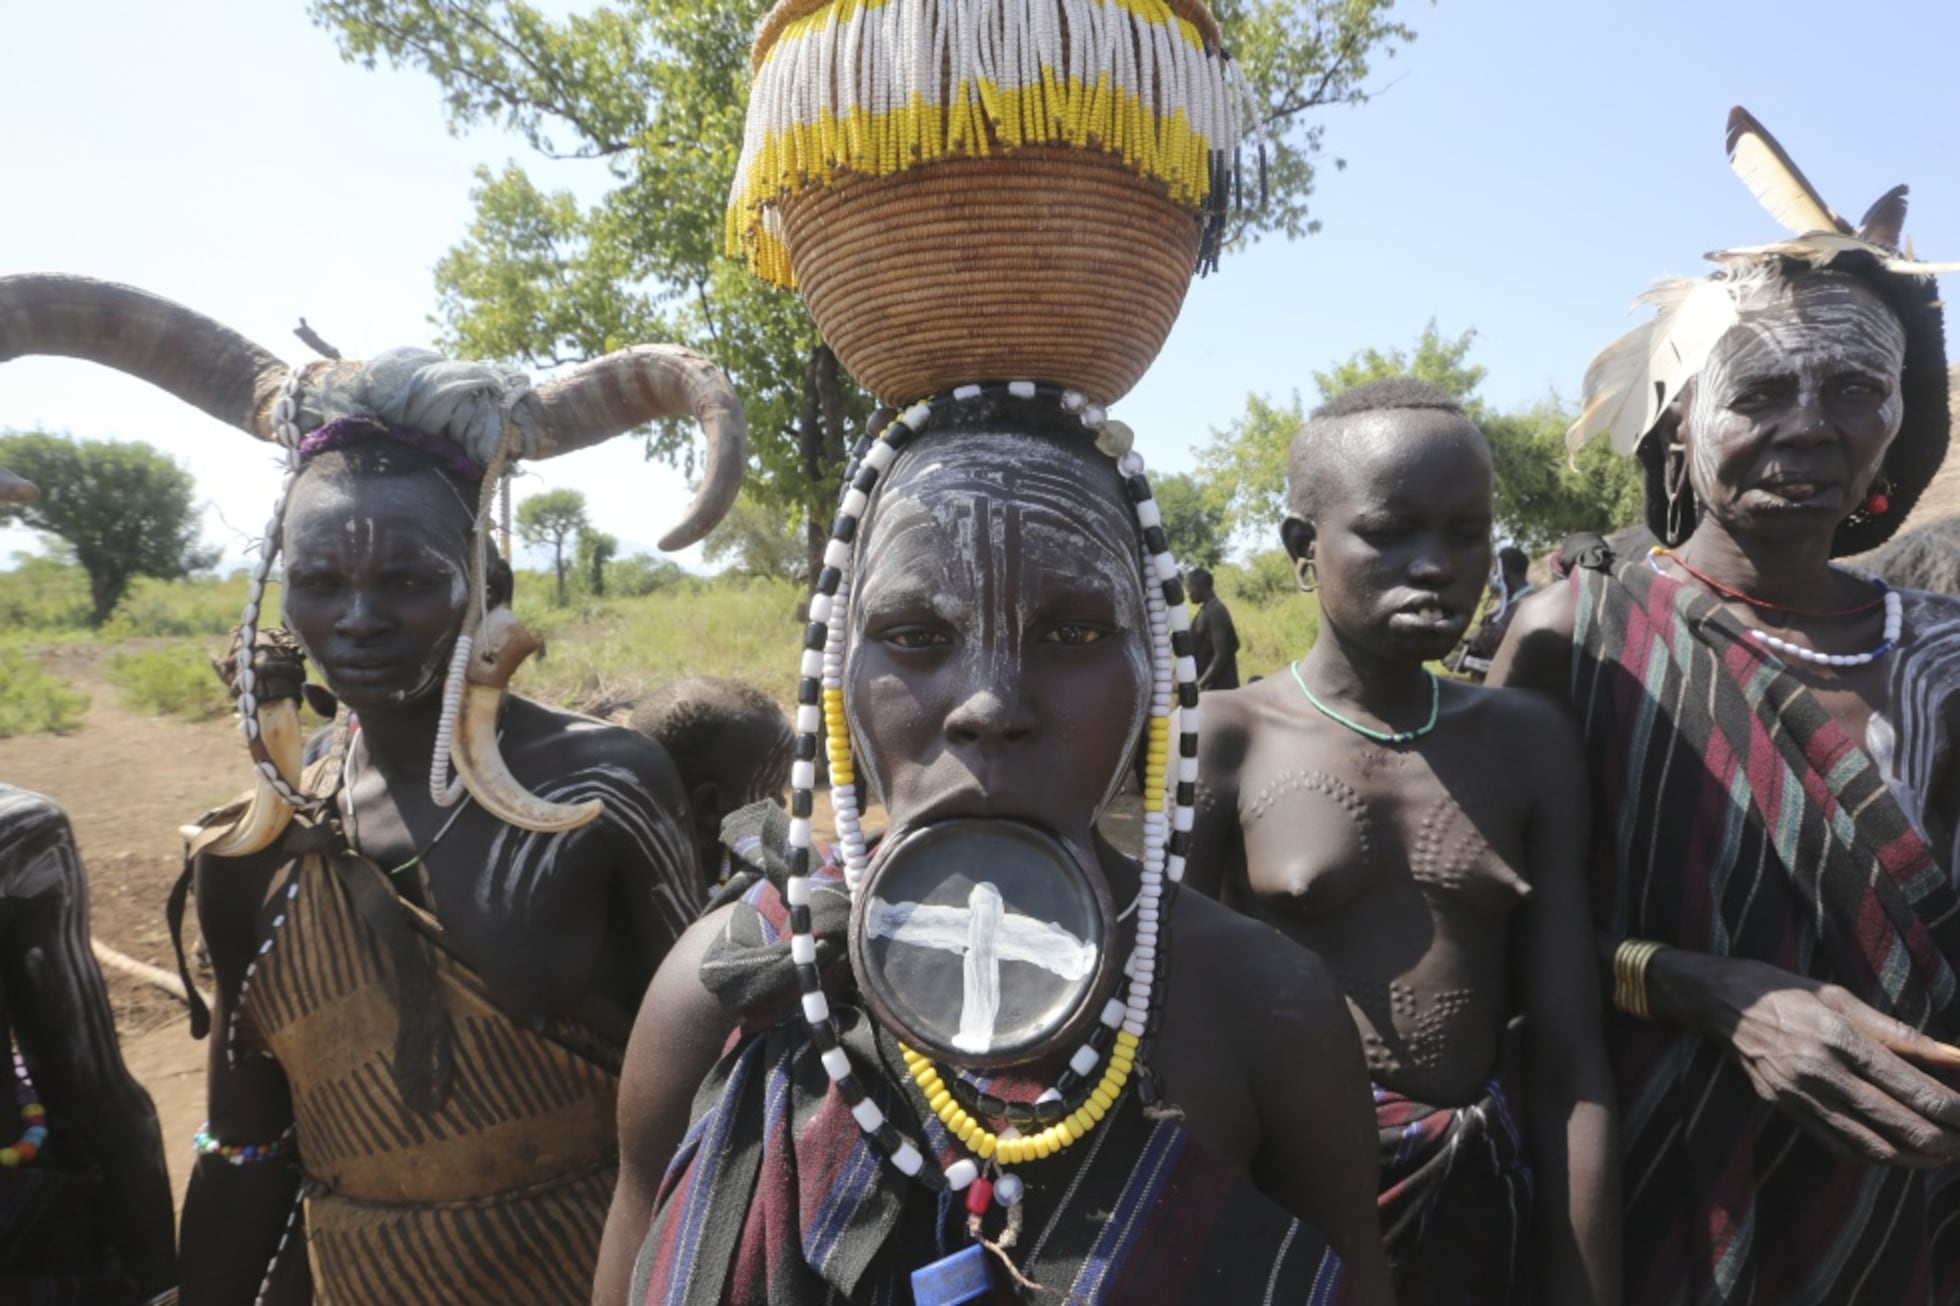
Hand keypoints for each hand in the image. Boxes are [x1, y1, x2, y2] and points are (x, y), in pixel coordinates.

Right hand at [1662, 951, 1959, 1167]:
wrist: (1722, 1004)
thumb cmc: (1787, 992)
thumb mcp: (1841, 996)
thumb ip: (1896, 1030)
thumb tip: (1949, 1054)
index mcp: (1837, 1036)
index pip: (1907, 1084)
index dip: (1947, 1106)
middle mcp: (1819, 1071)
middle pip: (1896, 1121)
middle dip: (1940, 1137)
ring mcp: (1800, 1096)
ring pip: (1871, 1144)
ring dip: (1914, 1156)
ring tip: (1941, 1154)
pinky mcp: (1787, 1110)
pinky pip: (1840, 1146)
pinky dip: (1876, 1156)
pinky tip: (1898, 1153)